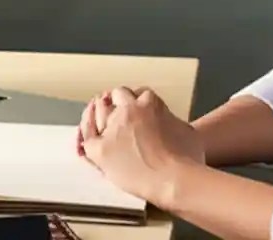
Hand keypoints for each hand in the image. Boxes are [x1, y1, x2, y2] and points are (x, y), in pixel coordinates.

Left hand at [80, 86, 205, 206]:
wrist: (174, 180)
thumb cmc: (186, 159)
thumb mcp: (186, 130)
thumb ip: (171, 120)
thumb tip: (166, 122)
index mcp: (150, 103)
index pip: (139, 93)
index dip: (137, 100)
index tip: (137, 106)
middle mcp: (128, 110)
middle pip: (117, 96)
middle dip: (117, 100)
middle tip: (116, 105)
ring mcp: (112, 129)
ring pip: (99, 111)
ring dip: (99, 110)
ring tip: (97, 111)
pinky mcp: (100, 149)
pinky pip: (87, 134)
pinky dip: (85, 130)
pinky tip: (85, 130)